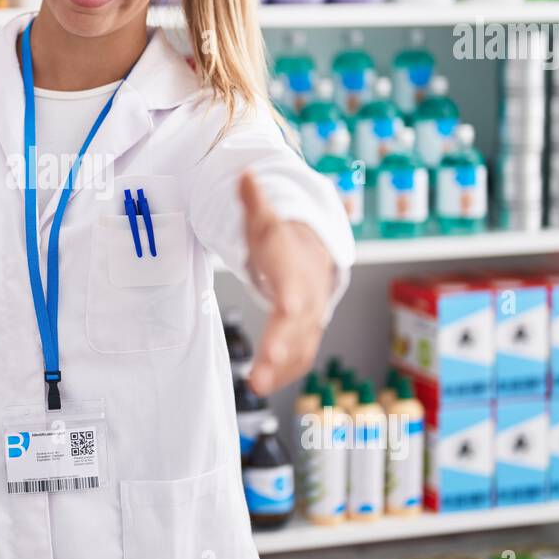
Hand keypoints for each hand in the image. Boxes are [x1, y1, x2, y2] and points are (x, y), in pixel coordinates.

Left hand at [238, 171, 335, 395]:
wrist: (313, 254)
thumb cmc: (282, 240)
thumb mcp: (265, 219)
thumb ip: (254, 200)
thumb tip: (244, 172)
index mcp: (296, 270)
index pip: (296, 290)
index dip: (291, 304)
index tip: (284, 313)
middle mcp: (309, 298)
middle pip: (297, 328)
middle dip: (281, 350)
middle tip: (260, 375)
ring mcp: (310, 320)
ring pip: (300, 349)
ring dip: (280, 370)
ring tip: (256, 385)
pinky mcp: (305, 335)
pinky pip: (299, 359)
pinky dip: (283, 373)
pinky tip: (263, 383)